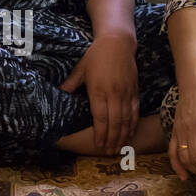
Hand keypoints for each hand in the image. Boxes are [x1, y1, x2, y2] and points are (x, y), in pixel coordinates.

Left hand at [60, 32, 138, 153]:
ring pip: (126, 119)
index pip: (100, 117)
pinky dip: (133, 124)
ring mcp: (125, 93)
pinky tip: (130, 133)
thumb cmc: (96, 55)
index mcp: (98, 90)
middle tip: (108, 152)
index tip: (99, 145)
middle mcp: (113, 94)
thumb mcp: (80, 69)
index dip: (101, 133)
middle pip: (114, 122)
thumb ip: (71, 83)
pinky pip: (135, 111)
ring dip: (122, 135)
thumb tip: (60, 93)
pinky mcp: (134, 90)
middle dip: (111, 139)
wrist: (118, 42)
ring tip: (119, 148)